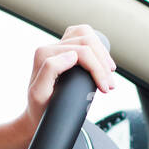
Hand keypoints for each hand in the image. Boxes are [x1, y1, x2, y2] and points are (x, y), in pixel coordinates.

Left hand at [11, 24, 116, 147]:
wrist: (38, 114)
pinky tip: (103, 60)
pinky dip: (97, 46)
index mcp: (43, 55)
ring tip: (109, 74)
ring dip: (103, 55)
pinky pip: (84, 35)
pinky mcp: (64, 48)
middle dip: (102, 64)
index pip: (81, 52)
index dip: (97, 69)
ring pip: (88, 36)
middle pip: (87, 43)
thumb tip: (72, 55)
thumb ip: (50, 70)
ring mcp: (57, 46)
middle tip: (110, 85)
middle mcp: (49, 47)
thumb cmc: (40, 107)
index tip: (105, 88)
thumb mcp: (40, 93)